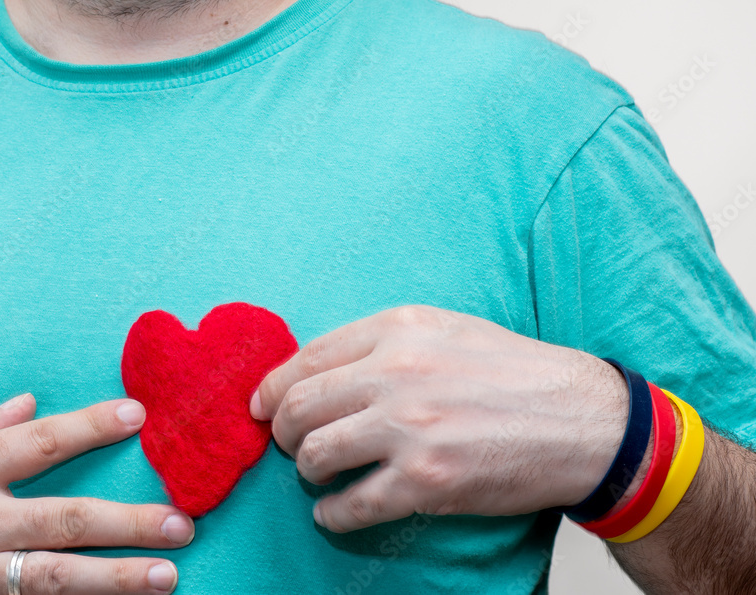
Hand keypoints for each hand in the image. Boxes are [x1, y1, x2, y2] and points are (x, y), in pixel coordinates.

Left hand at [250, 305, 628, 532]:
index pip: (306, 356)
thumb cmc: (514, 372)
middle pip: (298, 405)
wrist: (583, 420)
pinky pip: (350, 505)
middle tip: (288, 443)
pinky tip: (335, 512)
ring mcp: (408, 428)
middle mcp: (396, 373)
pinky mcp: (425, 480)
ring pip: (314, 453)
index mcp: (398, 329)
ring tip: (319, 474)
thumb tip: (320, 368)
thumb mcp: (446, 329)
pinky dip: (333, 514)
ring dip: (307, 470)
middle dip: (281, 431)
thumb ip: (382, 342)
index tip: (261, 405)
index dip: (271, 386)